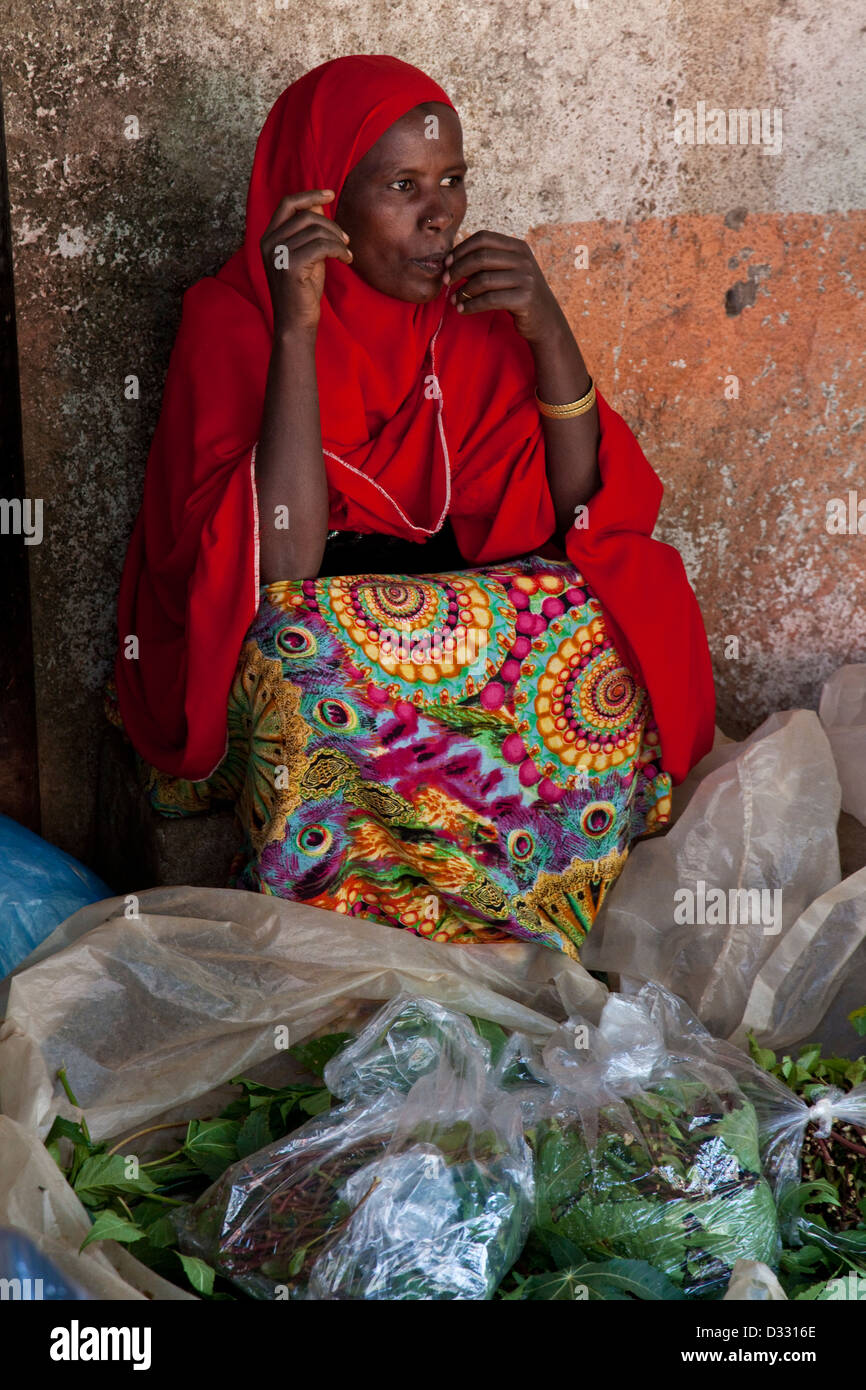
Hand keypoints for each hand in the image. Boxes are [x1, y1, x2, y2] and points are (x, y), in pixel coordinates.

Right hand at [260, 189, 352, 335]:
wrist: (296, 323)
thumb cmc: (303, 291)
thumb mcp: (306, 255)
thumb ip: (309, 231)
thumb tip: (319, 204)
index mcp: (269, 238)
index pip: (287, 204)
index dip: (310, 195)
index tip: (330, 194)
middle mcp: (269, 243)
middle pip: (307, 217)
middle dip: (332, 226)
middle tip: (346, 241)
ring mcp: (278, 254)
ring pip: (316, 231)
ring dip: (338, 240)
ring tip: (346, 253)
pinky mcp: (290, 266)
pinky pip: (322, 245)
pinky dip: (339, 250)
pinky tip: (346, 259)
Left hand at [444, 230, 563, 344]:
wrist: (545, 319)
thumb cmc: (518, 293)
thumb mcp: (507, 271)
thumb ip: (486, 262)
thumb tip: (452, 259)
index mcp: (518, 246)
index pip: (483, 238)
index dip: (461, 249)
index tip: (447, 263)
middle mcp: (523, 259)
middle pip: (481, 257)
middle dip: (458, 269)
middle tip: (445, 281)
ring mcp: (526, 278)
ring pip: (483, 280)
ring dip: (463, 291)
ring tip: (453, 300)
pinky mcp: (524, 299)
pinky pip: (489, 300)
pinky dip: (471, 305)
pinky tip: (462, 310)